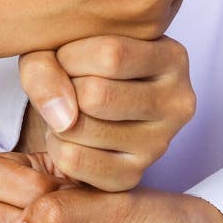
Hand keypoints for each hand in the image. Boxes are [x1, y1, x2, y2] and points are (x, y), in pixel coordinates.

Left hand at [16, 35, 195, 189]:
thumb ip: (46, 66)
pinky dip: (55, 147)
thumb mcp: (60, 46)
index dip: (70, 56)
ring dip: (55, 119)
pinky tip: (66, 136)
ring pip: (82, 129)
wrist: (83, 108)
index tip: (63, 59)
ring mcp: (158, 145)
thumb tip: (63, 119)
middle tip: (62, 88)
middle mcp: (177, 104)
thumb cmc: (79, 66)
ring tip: (64, 111)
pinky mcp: (132, 176)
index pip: (111, 54)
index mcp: (173, 59)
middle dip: (62, 90)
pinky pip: (74, 161)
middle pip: (96, 95)